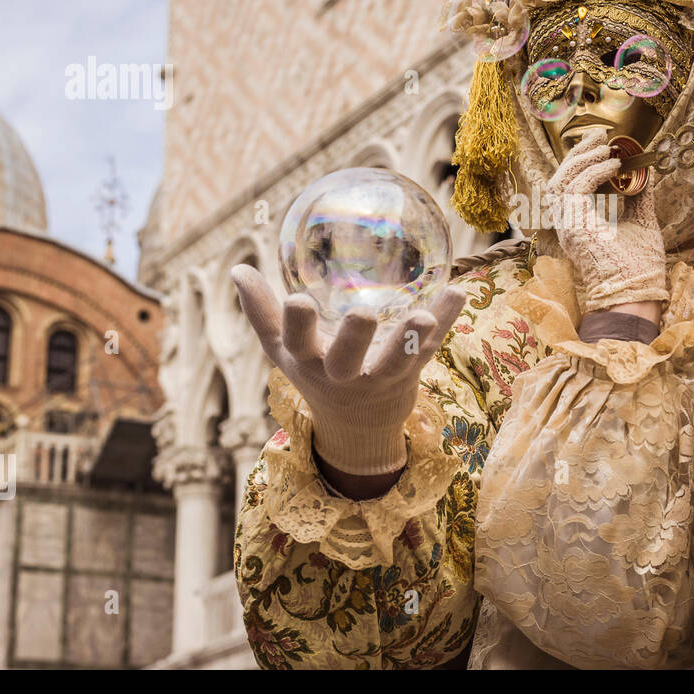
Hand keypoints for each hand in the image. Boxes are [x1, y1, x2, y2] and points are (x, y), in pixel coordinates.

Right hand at [231, 264, 464, 474]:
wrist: (358, 425)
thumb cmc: (315, 373)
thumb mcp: (283, 349)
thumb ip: (261, 312)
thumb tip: (236, 268)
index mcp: (309, 362)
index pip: (296, 344)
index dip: (296, 325)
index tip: (298, 299)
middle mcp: (344, 374)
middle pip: (346, 360)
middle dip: (353, 339)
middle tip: (362, 314)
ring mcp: (382, 377)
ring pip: (398, 361)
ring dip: (411, 339)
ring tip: (424, 315)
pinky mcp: (413, 373)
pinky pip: (432, 346)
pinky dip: (447, 319)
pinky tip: (457, 291)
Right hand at [545, 129, 667, 313]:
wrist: (638, 292)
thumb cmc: (640, 266)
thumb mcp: (642, 220)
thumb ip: (639, 196)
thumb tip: (645, 169)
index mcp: (580, 224)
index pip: (570, 184)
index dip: (583, 160)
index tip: (604, 143)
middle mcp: (568, 224)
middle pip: (560, 178)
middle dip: (579, 152)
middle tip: (601, 134)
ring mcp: (568, 225)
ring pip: (561, 180)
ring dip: (583, 159)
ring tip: (607, 147)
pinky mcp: (574, 225)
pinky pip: (576, 187)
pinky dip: (593, 171)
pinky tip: (614, 165)